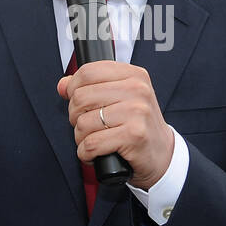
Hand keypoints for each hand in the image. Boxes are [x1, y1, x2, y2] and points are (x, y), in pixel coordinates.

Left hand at [57, 61, 174, 190]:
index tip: (77, 102)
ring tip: (95, 141)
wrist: (163, 154)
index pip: (88, 72)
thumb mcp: (119, 99)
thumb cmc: (137, 126)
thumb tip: (63, 85)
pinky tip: (96, 154)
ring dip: (81, 138)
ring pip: (83, 123)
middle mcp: (137, 89)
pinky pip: (91, 144)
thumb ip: (91, 88)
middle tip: (87, 126)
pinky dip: (87, 154)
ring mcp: (137, 112)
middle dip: (75, 117)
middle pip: (81, 98)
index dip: (74, 89)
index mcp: (133, 75)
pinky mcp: (134, 135)